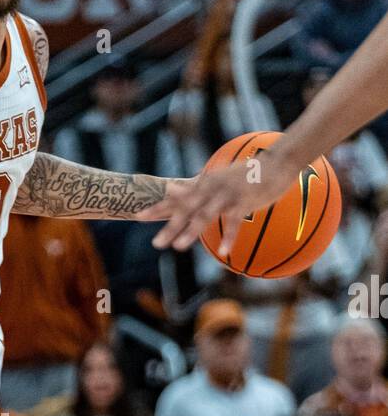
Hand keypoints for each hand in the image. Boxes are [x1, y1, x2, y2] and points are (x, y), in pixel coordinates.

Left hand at [137, 155, 297, 253]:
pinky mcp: (245, 201)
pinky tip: (224, 252)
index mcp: (203, 184)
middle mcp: (211, 188)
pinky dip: (229, 237)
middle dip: (170, 226)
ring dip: (192, 231)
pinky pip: (234, 221)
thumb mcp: (215, 179)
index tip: (138, 218)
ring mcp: (227, 194)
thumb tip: (170, 189)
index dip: (157, 208)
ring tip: (179, 247)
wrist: (277, 163)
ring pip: (206, 214)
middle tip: (156, 243)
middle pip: (186, 209)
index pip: (176, 198)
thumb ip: (193, 187)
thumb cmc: (244, 175)